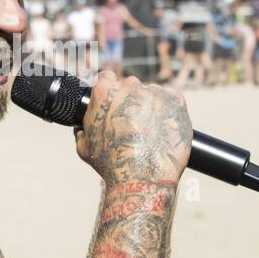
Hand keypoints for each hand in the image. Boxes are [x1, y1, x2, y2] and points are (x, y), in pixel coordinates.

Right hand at [75, 71, 191, 184]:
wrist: (141, 178)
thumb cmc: (110, 164)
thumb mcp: (85, 146)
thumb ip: (82, 129)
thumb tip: (82, 126)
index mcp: (105, 90)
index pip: (107, 79)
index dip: (111, 94)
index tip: (115, 105)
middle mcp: (130, 85)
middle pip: (131, 86)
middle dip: (131, 101)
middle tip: (133, 124)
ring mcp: (155, 91)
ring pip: (152, 94)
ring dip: (151, 107)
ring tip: (150, 132)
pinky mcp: (176, 101)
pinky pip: (172, 102)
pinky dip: (169, 113)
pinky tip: (163, 131)